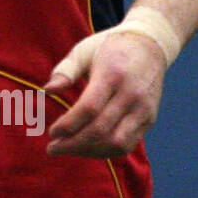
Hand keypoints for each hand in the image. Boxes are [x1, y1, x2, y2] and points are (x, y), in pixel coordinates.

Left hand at [44, 29, 166, 158]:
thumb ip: (65, 71)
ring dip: (89, 152)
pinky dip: (105, 152)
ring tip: (68, 149)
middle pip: (101, 130)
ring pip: (116, 143)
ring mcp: (143, 110)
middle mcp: (131, 95)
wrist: (150, 45)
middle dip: (73, 144)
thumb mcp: (83, 51)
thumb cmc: (109, 48)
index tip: (51, 132)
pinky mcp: (149, 119)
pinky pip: (128, 145)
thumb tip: (47, 91)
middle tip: (52, 148)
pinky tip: (86, 148)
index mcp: (112, 75)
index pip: (89, 109)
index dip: (68, 125)